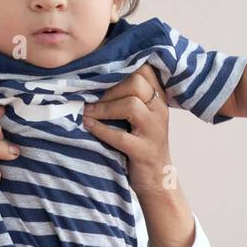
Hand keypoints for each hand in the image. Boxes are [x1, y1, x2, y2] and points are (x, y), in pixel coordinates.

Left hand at [81, 65, 171, 196]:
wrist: (158, 180)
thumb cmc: (141, 144)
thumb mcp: (141, 116)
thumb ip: (128, 97)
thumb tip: (94, 78)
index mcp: (158, 99)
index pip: (145, 69)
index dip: (121, 67)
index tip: (99, 74)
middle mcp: (159, 111)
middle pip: (136, 83)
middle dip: (108, 88)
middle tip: (90, 97)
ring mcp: (153, 131)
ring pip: (131, 105)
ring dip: (103, 107)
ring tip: (87, 112)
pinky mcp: (144, 152)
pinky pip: (120, 136)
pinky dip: (100, 129)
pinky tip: (87, 125)